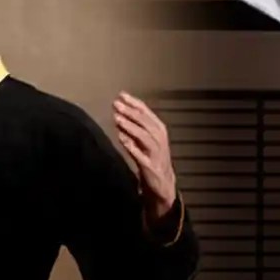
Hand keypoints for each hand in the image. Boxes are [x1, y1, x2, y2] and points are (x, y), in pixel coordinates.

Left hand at [113, 91, 176, 221]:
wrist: (163, 184)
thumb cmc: (153, 159)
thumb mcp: (146, 140)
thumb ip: (134, 127)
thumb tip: (119, 114)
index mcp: (159, 130)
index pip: (146, 112)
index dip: (134, 103)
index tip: (121, 95)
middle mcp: (159, 139)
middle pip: (145, 122)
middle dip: (130, 112)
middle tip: (117, 104)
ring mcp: (156, 153)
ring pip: (144, 136)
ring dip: (131, 127)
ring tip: (118, 119)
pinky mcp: (150, 166)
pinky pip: (140, 154)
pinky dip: (132, 146)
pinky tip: (122, 139)